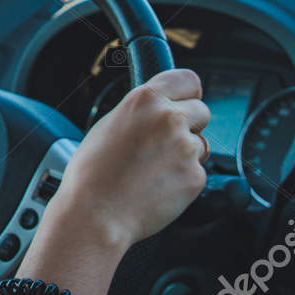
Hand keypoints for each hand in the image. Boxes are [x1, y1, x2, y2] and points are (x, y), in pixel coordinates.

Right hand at [45, 68, 208, 250]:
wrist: (95, 215)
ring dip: (186, 154)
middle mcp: (169, 118)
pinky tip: (157, 187)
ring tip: (154, 170)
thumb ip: (141, 112)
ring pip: (201, 144)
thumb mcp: (109, 125)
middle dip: (189, 125)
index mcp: (145, 99)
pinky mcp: (195, 176)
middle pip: (202, 111)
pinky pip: (197, 172)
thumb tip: (160, 109)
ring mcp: (185, 148)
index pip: (188, 80)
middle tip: (165, 143)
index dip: (187, 93)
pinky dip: (182, 180)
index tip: (185, 102)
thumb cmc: (92, 174)